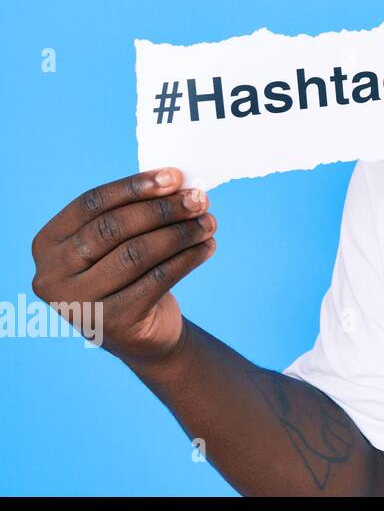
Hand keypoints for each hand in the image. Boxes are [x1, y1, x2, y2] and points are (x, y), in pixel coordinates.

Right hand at [29, 168, 216, 367]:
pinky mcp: (111, 322)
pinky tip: (207, 247)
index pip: (91, 203)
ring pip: (137, 253)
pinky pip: (157, 279)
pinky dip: (188, 258)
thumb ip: (134, 212)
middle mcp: (52, 274)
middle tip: (200, 200)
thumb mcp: (116, 244)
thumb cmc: (128, 275)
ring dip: (180, 233)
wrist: (141, 334)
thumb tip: (178, 183)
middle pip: (114, 227)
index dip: (135, 186)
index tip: (175, 176)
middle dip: (163, 209)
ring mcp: (78, 302)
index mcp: (48, 243)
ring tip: (209, 222)